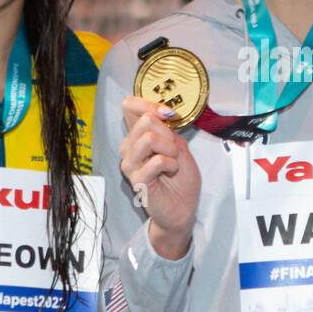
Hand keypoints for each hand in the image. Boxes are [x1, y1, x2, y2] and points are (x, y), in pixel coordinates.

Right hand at [119, 96, 200, 259]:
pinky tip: (171, 172)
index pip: (129, 106)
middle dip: (168, 133)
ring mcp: (130, 163)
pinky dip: (171, 164)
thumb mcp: (180, 147)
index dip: (148, 104)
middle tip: (174, 151)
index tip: (168, 114)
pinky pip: (157, 160)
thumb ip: (168, 130)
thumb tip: (162, 112)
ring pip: (149, 138)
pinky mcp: (136, 179)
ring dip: (169, 149)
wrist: (182, 208)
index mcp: (138, 136)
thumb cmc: (181, 179)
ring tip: (173, 162)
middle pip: (145, 120)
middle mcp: (129, 147)